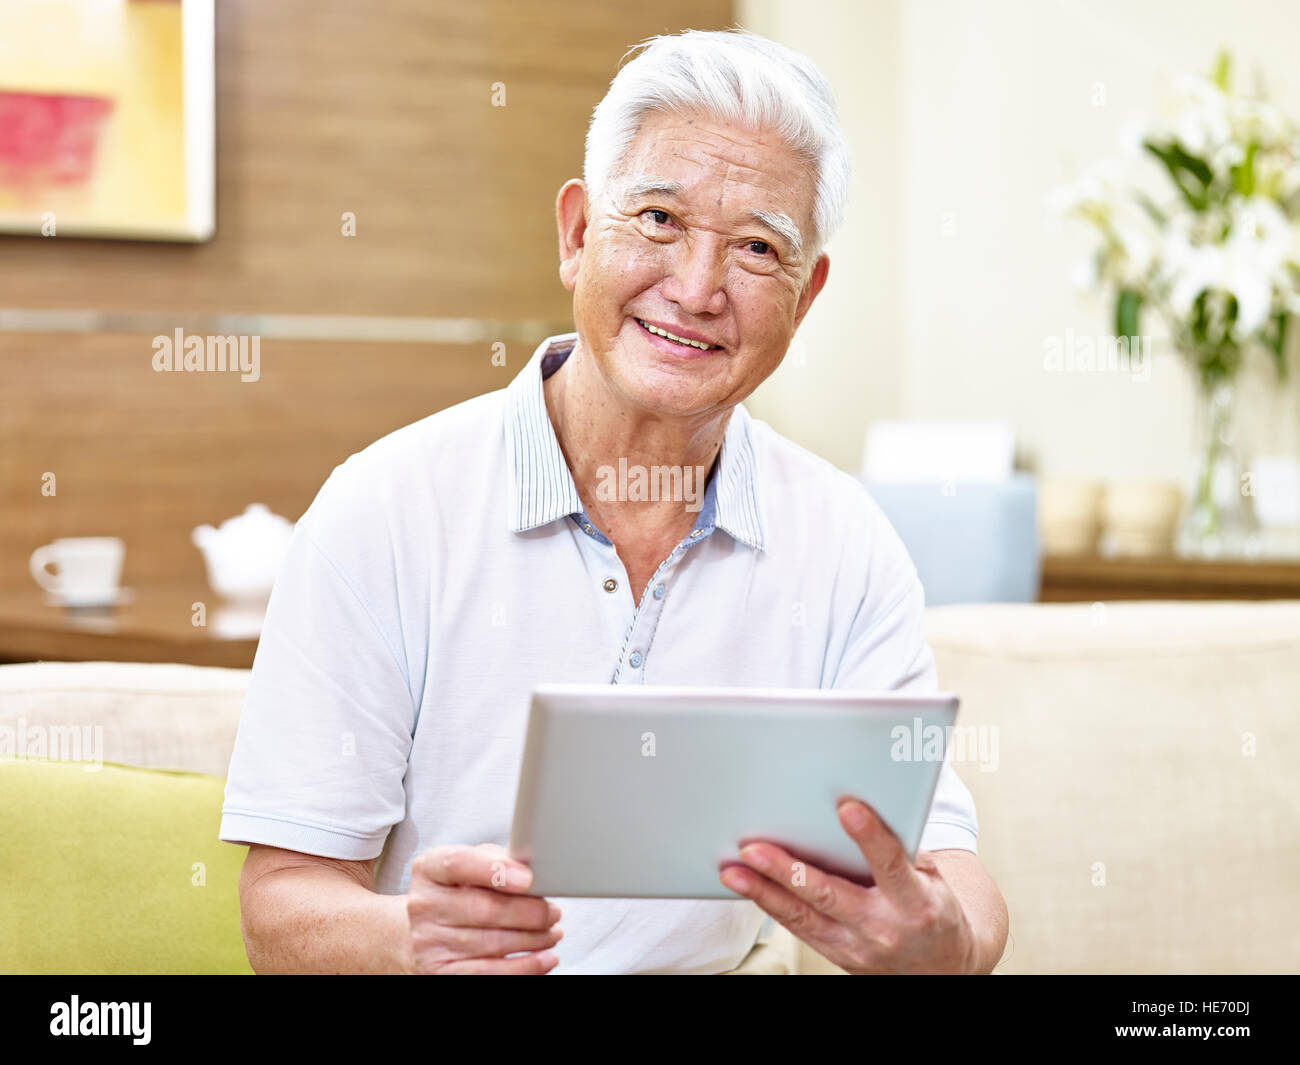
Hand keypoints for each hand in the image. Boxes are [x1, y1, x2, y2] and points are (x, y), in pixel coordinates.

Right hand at [405, 843, 562, 973]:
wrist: (428, 930)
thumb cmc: (459, 892)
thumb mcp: (470, 867)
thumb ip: (495, 861)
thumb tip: (533, 871)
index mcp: (429, 870)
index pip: (458, 863)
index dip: (495, 869)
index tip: (528, 879)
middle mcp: (423, 905)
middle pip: (484, 908)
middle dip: (529, 912)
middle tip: (553, 913)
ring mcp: (428, 942)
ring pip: (492, 943)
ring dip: (533, 940)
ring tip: (553, 933)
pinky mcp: (440, 973)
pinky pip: (489, 973)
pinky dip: (525, 967)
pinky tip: (544, 958)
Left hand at [719, 800, 980, 973]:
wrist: (939, 967)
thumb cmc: (931, 907)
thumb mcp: (931, 876)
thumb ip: (897, 846)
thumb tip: (855, 805)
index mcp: (915, 901)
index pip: (890, 864)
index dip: (869, 836)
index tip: (847, 807)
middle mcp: (883, 927)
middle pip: (829, 895)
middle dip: (788, 871)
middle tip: (754, 848)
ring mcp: (856, 946)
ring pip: (802, 917)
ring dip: (763, 892)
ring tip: (733, 870)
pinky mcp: (837, 955)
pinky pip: (798, 928)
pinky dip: (770, 906)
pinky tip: (748, 886)